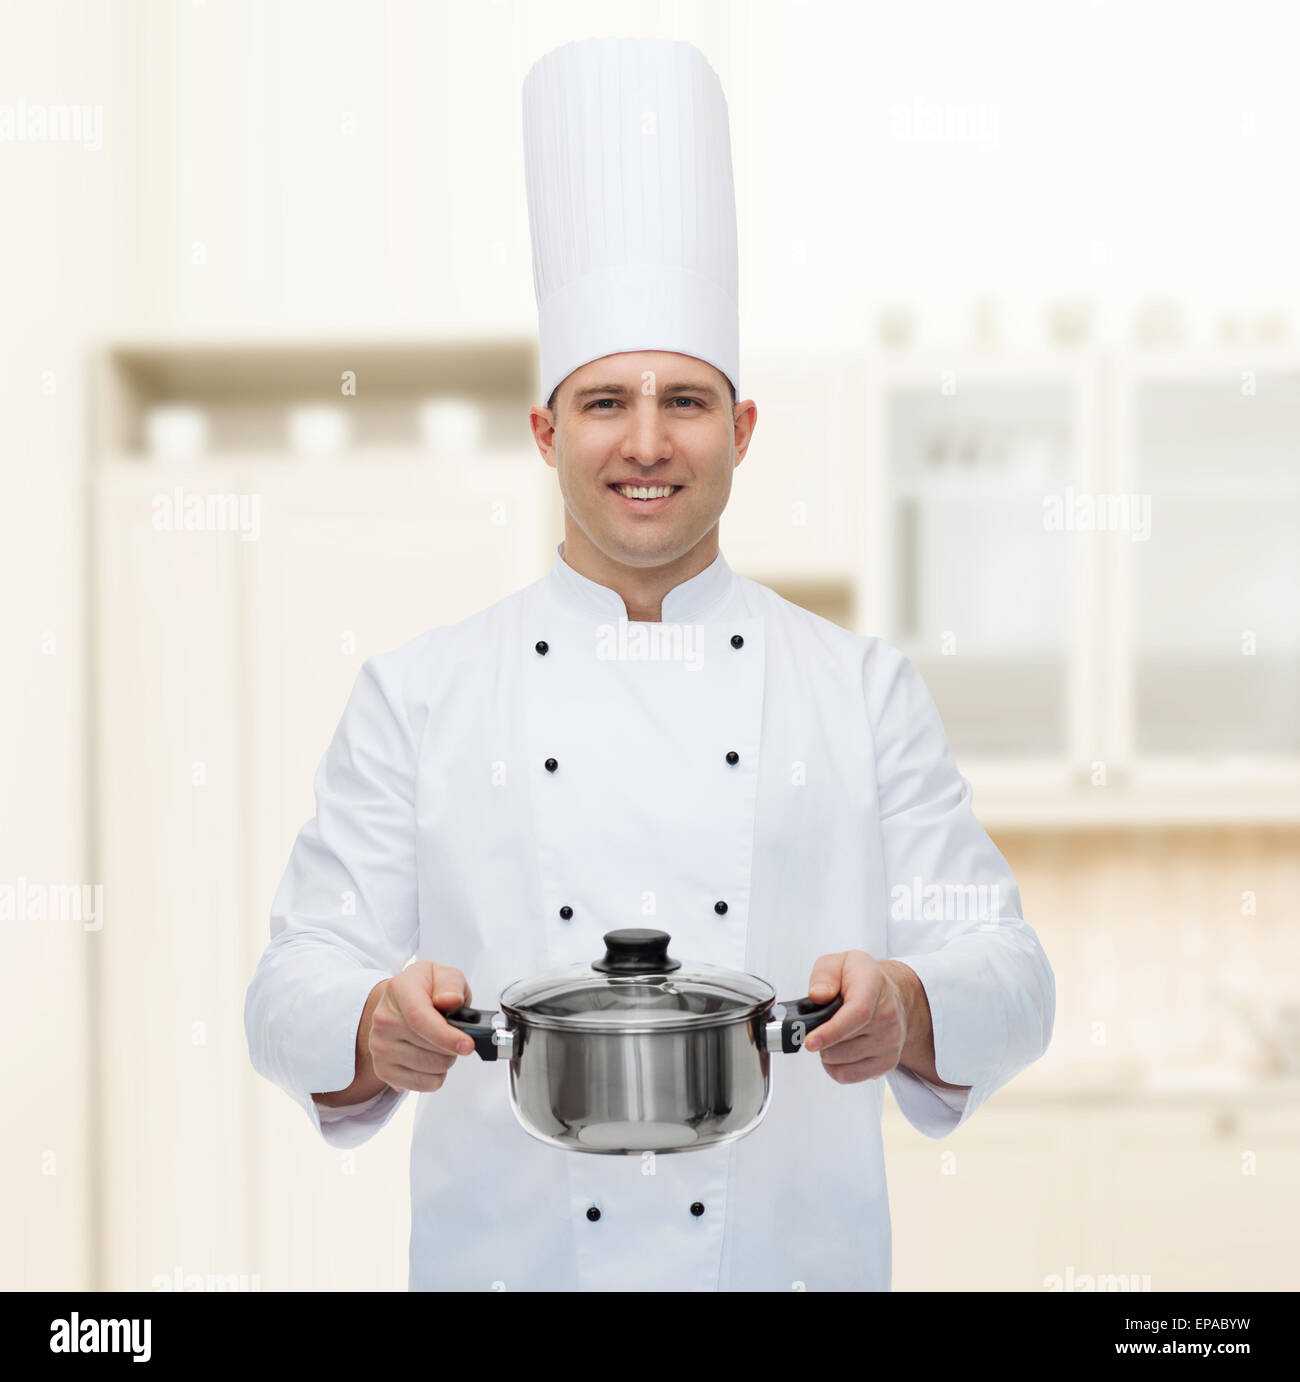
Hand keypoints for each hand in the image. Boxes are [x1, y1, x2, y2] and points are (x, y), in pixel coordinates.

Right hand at [367, 962, 475, 1093]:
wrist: (398, 1004)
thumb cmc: (424, 990)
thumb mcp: (443, 974)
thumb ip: (452, 984)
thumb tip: (451, 1000)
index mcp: (399, 990)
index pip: (419, 1018)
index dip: (446, 1036)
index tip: (467, 1045)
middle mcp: (384, 1020)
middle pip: (430, 1049)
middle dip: (453, 1045)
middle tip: (454, 1034)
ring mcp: (380, 1047)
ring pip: (431, 1069)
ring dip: (445, 1059)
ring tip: (440, 1043)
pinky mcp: (383, 1071)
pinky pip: (424, 1085)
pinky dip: (436, 1075)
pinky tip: (431, 1057)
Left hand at [800, 951, 907, 1083]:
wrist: (889, 995)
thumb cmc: (859, 979)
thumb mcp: (838, 962)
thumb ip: (824, 974)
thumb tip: (817, 995)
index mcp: (873, 986)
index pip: (857, 1014)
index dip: (831, 1031)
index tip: (809, 1042)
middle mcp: (887, 1016)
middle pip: (842, 1045)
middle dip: (820, 1039)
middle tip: (819, 1025)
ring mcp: (890, 1043)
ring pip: (840, 1063)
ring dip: (826, 1052)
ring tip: (831, 1035)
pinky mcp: (887, 1063)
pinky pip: (847, 1076)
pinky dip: (835, 1067)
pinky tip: (838, 1049)